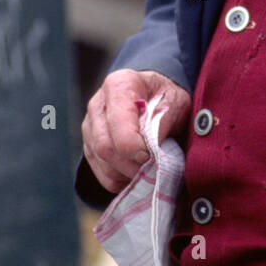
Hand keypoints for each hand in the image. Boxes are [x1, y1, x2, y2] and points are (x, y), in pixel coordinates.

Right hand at [82, 68, 191, 194]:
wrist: (155, 95)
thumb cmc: (166, 96)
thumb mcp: (175, 100)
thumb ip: (163, 120)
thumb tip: (152, 148)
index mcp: (119, 85)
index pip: (118, 125)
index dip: (135, 147)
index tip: (153, 155)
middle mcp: (98, 105)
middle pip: (106, 147)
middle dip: (132, 165)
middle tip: (155, 168)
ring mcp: (90, 127)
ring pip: (102, 163)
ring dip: (128, 174)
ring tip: (150, 169)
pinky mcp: (90, 146)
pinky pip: (102, 174)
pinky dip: (122, 180)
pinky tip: (138, 172)